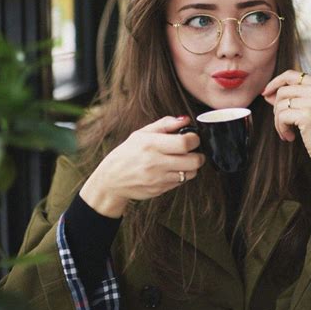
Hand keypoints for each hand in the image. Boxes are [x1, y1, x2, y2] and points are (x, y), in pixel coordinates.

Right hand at [80, 116, 204, 217]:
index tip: (193, 138)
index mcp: (151, 144)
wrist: (111, 180)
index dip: (195, 139)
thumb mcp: (141, 134)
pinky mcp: (160, 190)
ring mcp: (158, 179)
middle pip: (193, 160)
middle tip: (193, 151)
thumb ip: (165, 124)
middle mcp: (155, 162)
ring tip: (182, 161)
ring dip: (191, 167)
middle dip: (199, 155)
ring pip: (190, 173)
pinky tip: (171, 170)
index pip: (185, 142)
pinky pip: (180, 182)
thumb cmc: (127, 153)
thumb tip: (185, 120)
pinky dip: (181, 175)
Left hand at [262, 70, 310, 194]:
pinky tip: (290, 137)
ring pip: (280, 105)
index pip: (290, 75)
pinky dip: (281, 129)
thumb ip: (294, 99)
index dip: (274, 83)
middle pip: (282, 91)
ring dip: (279, 122)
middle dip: (276, 109)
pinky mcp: (307, 115)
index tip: (265, 94)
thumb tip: (268, 94)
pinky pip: (282, 117)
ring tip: (287, 133)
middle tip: (282, 124)